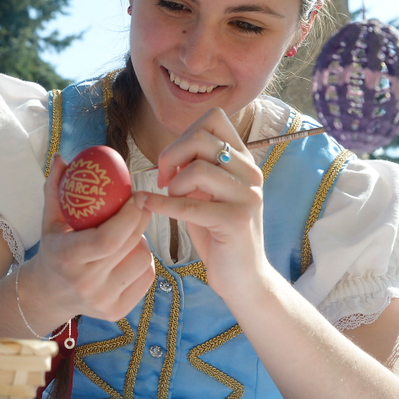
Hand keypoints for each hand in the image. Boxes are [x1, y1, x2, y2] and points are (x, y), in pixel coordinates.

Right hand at [25, 154, 155, 322]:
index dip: (129, 216)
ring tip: (128, 234)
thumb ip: (55, 188)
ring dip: (141, 241)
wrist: (50, 294)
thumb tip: (61, 157)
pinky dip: (143, 261)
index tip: (137, 196)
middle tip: (141, 205)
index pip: (108, 238)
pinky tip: (129, 254)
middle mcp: (85, 283)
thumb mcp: (50, 219)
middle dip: (140, 220)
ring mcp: (103, 301)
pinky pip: (147, 277)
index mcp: (67, 257)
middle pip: (129, 245)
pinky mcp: (118, 311)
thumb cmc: (53, 248)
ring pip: (143, 260)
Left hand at [145, 108, 274, 300]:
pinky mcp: (236, 221)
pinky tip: (147, 204)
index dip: (185, 134)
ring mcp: (247, 196)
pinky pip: (190, 204)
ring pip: (198, 169)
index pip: (214, 119)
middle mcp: (250, 173)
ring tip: (174, 201)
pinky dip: (162, 203)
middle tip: (164, 180)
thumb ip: (195, 169)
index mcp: (243, 161)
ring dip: (174, 185)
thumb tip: (168, 153)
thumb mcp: (208, 194)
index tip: (174, 161)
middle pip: (201, 137)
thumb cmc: (218, 235)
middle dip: (171, 155)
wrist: (244, 280)